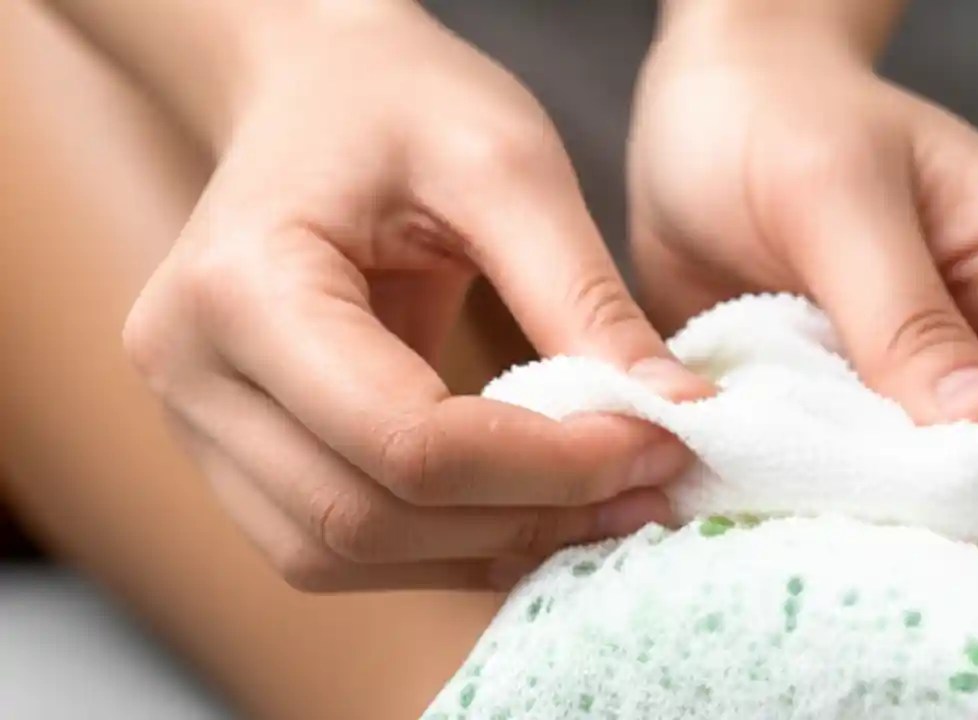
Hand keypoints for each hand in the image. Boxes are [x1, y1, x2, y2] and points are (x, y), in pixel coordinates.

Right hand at [124, 4, 708, 591]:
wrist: (311, 90)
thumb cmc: (399, 101)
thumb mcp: (506, 168)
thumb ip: (583, 298)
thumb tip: (679, 412)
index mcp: (242, 286)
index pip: (405, 441)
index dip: (546, 468)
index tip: (655, 445)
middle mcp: (193, 371)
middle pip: (367, 517)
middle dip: (525, 519)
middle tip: (645, 489)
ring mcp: (196, 421)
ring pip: (342, 552)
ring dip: (485, 548)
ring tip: (599, 506)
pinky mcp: (233, 448)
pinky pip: (335, 544)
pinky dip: (441, 545)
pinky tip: (528, 508)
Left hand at [630, 7, 977, 670]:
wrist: (705, 101)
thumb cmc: (774, 114)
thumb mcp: (836, 196)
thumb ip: (906, 312)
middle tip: (977, 648)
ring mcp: (940, 378)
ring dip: (969, 572)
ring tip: (909, 624)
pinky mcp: (869, 403)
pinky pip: (903, 493)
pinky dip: (887, 541)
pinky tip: (846, 570)